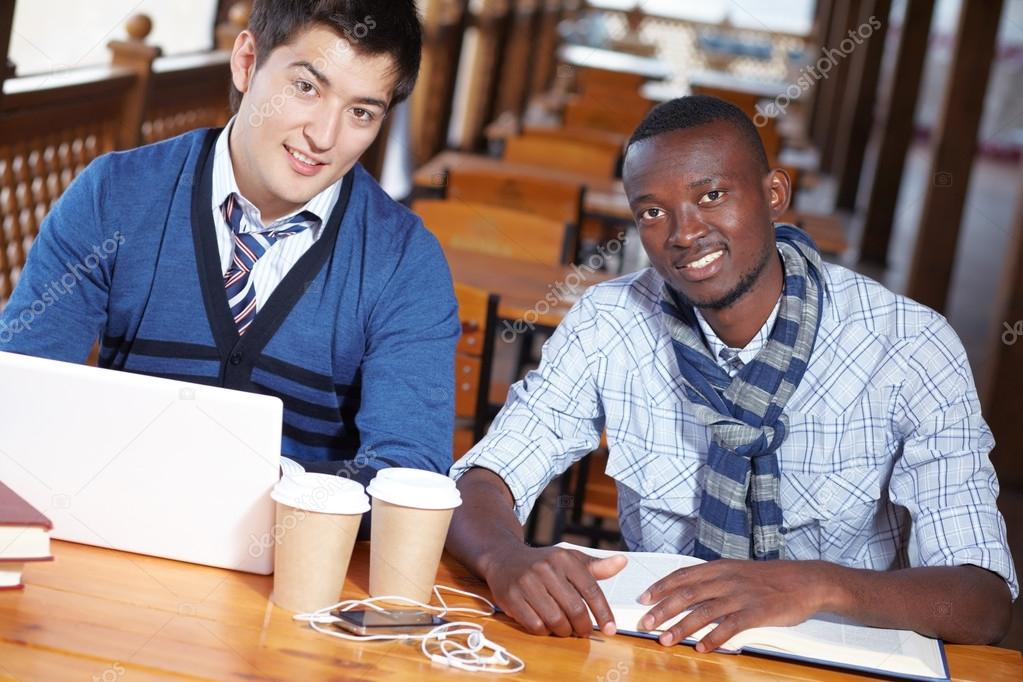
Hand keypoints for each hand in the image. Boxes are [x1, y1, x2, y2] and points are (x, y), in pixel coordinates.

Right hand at [481, 545, 626, 637]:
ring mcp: (527, 582)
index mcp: (564, 559)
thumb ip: (596, 567)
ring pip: (556, 620)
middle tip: (583, 631)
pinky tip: (546, 625)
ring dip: (564, 631)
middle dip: (583, 627)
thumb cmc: (543, 562)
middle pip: (575, 609)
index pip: (591, 590)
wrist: (503, 558)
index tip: (610, 629)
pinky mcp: (512, 597)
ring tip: (565, 628)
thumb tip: (622, 562)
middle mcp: (546, 568)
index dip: (603, 613)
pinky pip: (535, 625)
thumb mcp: (569, 559)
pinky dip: (544, 631)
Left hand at [638, 559, 838, 651]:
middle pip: (687, 594)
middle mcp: (727, 579)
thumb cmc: (770, 578)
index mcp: (720, 567)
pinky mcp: (757, 611)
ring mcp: (741, 595)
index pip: (683, 575)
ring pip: (704, 611)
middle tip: (645, 623)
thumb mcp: (739, 570)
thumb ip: (715, 578)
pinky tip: (702, 647)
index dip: (662, 586)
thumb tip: (690, 590)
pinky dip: (714, 637)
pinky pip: (731, 625)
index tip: (644, 598)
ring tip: (665, 640)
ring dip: (681, 627)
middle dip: (663, 609)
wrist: (806, 580)